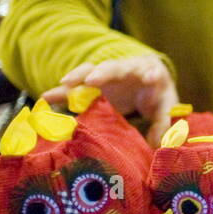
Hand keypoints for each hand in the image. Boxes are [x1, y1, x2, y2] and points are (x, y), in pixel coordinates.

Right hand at [41, 55, 178, 146]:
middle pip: (115, 68)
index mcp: (150, 74)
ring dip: (78, 77)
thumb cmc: (157, 95)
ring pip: (91, 71)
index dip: (151, 74)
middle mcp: (127, 69)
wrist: (147, 79)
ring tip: (65, 84)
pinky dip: (62, 90)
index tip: (151, 76)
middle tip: (92, 80)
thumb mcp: (165, 108)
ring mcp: (107, 74)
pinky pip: (75, 85)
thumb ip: (164, 124)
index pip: (152, 72)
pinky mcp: (91, 83)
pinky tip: (47, 97)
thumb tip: (161, 146)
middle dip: (104, 72)